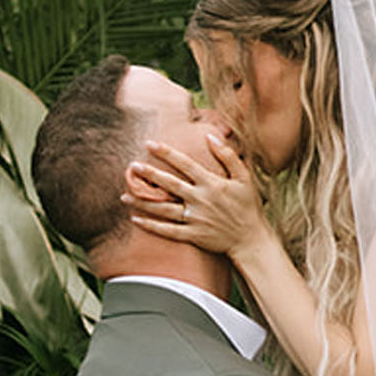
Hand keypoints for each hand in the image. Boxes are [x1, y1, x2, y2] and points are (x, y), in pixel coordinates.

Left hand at [125, 129, 270, 255]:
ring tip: (124, 196)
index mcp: (211, 183)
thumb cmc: (248, 206)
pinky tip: (135, 219)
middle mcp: (200, 200)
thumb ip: (227, 156)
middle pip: (169, 184)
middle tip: (131, 167)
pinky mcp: (193, 235)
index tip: (149, 144)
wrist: (251, 239)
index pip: (184, 164)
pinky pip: (168, 231)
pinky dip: (151, 226)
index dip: (166, 153)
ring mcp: (195, 219)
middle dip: (149, 175)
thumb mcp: (244, 177)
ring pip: (164, 209)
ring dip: (143, 202)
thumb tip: (210, 136)